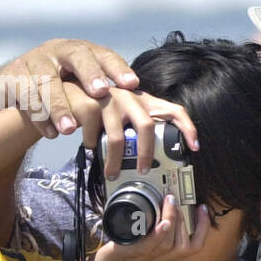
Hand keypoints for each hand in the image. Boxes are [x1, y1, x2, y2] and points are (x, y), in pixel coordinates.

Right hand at [0, 39, 139, 140]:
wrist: (16, 84)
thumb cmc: (62, 89)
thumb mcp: (84, 86)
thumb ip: (112, 98)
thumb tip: (149, 122)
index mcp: (84, 52)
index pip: (104, 55)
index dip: (118, 68)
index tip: (132, 83)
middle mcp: (60, 51)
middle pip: (77, 56)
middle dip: (90, 74)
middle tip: (101, 93)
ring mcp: (34, 60)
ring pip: (46, 80)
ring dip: (58, 106)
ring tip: (69, 129)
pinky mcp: (12, 76)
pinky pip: (23, 95)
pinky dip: (37, 116)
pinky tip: (49, 133)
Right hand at [56, 80, 198, 178]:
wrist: (65, 86)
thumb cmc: (101, 106)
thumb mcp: (124, 112)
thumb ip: (137, 127)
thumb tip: (152, 158)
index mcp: (144, 100)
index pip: (174, 110)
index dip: (188, 128)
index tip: (194, 147)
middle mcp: (131, 96)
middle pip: (148, 128)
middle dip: (145, 154)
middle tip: (143, 170)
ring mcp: (110, 100)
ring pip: (118, 139)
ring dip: (115, 161)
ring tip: (112, 173)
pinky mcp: (90, 105)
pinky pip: (95, 137)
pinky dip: (93, 147)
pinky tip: (92, 148)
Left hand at [88, 194, 209, 260]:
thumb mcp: (146, 258)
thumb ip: (156, 244)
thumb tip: (160, 219)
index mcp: (166, 260)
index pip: (194, 247)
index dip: (203, 228)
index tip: (203, 208)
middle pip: (186, 245)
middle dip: (187, 220)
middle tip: (178, 200)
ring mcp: (145, 259)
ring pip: (170, 243)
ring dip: (173, 219)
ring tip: (169, 201)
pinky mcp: (129, 255)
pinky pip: (149, 246)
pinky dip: (159, 235)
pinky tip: (162, 223)